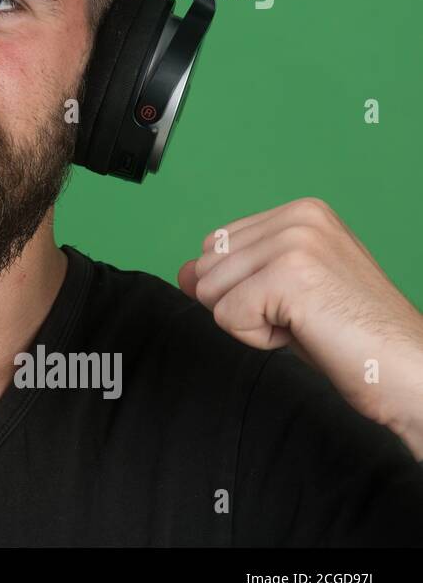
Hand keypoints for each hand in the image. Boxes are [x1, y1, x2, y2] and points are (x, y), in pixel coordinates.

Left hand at [177, 197, 422, 457]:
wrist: (410, 370)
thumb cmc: (351, 335)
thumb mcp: (281, 293)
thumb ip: (233, 274)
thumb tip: (183, 272)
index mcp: (300, 212)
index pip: (215, 247)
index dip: (242, 288)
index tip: (296, 302)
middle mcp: (298, 217)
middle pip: (206, 268)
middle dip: (241, 305)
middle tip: (302, 317)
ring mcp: (295, 243)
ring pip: (209, 292)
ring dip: (251, 322)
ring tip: (305, 324)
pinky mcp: (289, 276)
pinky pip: (227, 316)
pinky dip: (259, 338)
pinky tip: (305, 334)